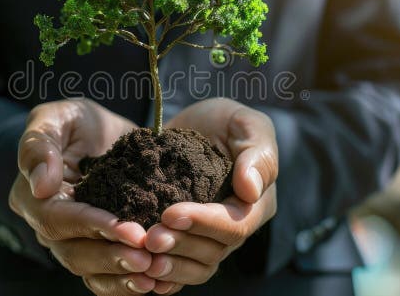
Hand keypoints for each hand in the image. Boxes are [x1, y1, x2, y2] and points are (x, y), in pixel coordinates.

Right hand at [9, 98, 155, 294]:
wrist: (105, 136)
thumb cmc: (77, 122)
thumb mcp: (58, 117)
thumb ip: (39, 144)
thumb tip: (40, 185)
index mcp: (32, 196)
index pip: (59, 219)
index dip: (93, 227)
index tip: (130, 230)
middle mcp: (48, 226)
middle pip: (74, 253)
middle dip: (112, 257)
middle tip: (147, 257)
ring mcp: (72, 242)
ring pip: (90, 271)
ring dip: (122, 275)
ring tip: (154, 272)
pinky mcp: (96, 250)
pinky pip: (105, 278)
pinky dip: (127, 283)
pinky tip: (155, 281)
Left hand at [144, 98, 278, 293]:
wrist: (196, 128)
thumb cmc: (226, 121)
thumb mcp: (245, 124)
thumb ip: (256, 154)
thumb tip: (251, 189)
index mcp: (256, 204)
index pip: (234, 225)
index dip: (202, 223)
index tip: (170, 213)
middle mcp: (235, 227)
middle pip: (212, 251)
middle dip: (180, 246)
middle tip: (149, 238)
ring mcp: (210, 238)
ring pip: (196, 267)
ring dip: (169, 265)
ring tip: (143, 256)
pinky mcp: (187, 241)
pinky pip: (180, 270)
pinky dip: (164, 277)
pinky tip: (143, 276)